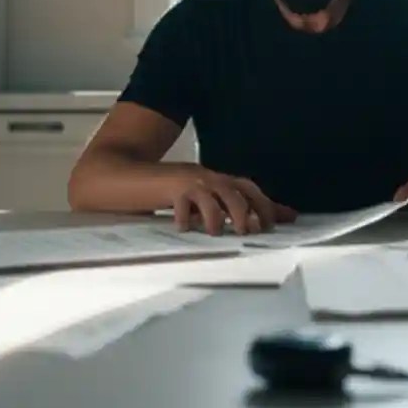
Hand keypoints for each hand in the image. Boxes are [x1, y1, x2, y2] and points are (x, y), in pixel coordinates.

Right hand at [166, 166, 297, 235]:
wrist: (131, 175)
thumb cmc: (172, 192)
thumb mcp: (203, 198)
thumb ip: (229, 207)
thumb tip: (269, 220)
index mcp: (219, 180)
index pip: (249, 189)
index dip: (265, 205)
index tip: (276, 224)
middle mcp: (209, 178)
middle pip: (235, 190)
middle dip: (246, 211)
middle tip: (249, 231)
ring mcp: (190, 182)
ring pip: (213, 196)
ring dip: (218, 216)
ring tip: (217, 233)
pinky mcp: (170, 188)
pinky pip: (183, 202)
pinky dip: (185, 217)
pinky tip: (184, 228)